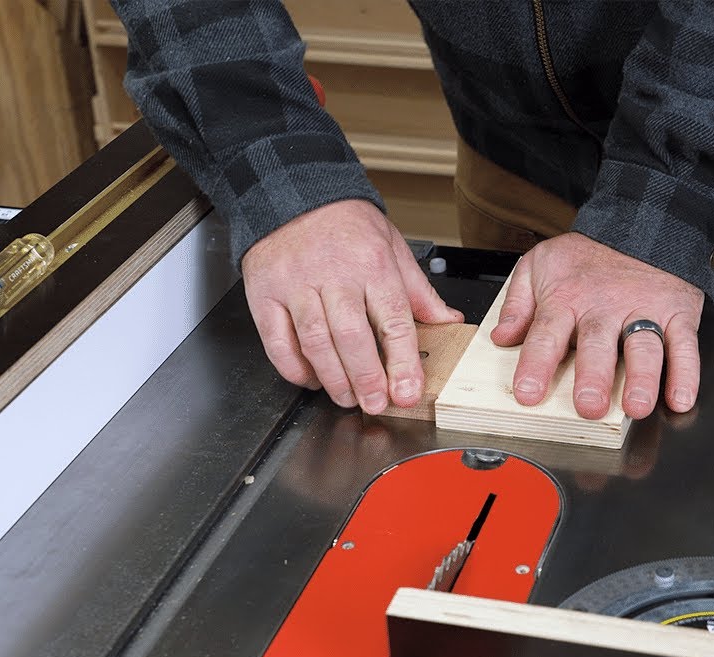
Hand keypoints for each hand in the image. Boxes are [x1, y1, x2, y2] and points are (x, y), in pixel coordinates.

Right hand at [242, 199, 462, 413]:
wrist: (293, 194)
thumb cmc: (346, 224)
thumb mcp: (392, 247)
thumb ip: (417, 291)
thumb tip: (448, 321)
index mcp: (373, 265)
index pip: (393, 321)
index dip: (402, 363)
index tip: (407, 392)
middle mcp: (334, 276)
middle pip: (352, 337)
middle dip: (366, 379)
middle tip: (374, 404)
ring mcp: (296, 285)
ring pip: (315, 342)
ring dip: (333, 379)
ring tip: (346, 397)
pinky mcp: (266, 295)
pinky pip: (278, 341)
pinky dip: (294, 368)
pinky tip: (311, 379)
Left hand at [490, 233, 703, 419]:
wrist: (645, 222)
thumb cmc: (589, 253)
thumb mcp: (540, 263)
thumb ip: (518, 302)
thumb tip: (502, 337)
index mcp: (568, 298)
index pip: (547, 334)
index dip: (537, 365)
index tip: (528, 393)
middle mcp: (605, 307)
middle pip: (598, 343)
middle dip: (593, 376)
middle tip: (589, 405)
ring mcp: (644, 310)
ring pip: (643, 347)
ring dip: (641, 378)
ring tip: (635, 406)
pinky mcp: (677, 314)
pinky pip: (684, 346)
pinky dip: (686, 373)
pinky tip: (680, 398)